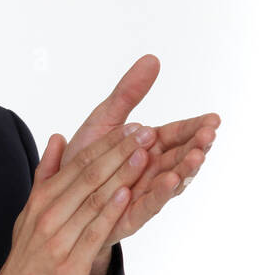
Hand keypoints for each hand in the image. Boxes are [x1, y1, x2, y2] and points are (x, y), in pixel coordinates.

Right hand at [0, 124, 153, 274]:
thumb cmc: (26, 261)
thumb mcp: (29, 213)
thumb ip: (46, 174)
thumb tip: (58, 137)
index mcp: (41, 201)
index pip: (77, 164)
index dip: (106, 143)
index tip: (130, 127)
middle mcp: (48, 216)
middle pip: (88, 176)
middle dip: (119, 152)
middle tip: (145, 133)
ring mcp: (58, 239)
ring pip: (94, 200)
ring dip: (121, 175)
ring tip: (145, 155)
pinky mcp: (70, 264)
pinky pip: (93, 232)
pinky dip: (111, 212)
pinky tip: (128, 195)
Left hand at [59, 54, 220, 250]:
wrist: (60, 198)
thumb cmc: (84, 159)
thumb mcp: (105, 119)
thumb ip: (128, 93)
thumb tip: (152, 59)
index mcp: (149, 147)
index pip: (177, 135)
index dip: (195, 127)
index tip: (213, 119)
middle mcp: (152, 170)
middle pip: (180, 157)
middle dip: (196, 146)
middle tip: (209, 135)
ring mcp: (144, 193)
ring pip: (171, 181)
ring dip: (185, 169)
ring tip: (196, 157)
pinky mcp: (131, 215)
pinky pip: (149, 205)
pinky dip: (160, 193)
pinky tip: (170, 181)